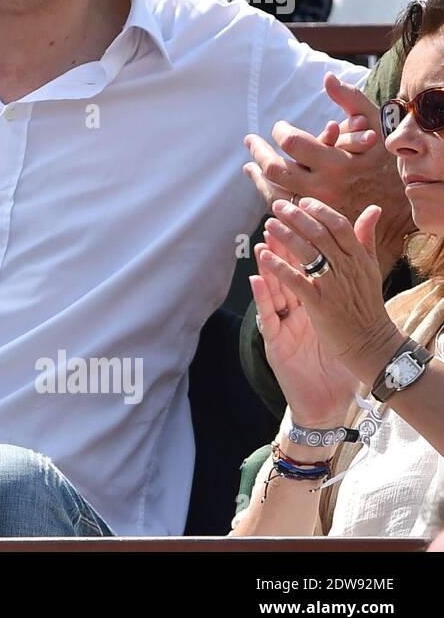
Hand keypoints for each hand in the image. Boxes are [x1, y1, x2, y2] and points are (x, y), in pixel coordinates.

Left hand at [243, 72, 412, 269]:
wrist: (396, 203)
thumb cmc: (383, 159)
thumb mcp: (375, 126)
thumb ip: (351, 100)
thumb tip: (328, 78)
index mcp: (337, 163)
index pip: (293, 143)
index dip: (281, 131)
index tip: (280, 126)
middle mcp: (323, 187)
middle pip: (275, 169)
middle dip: (259, 150)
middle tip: (250, 140)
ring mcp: (315, 206)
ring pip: (273, 189)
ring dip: (257, 172)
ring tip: (251, 161)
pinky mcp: (311, 218)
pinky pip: (280, 204)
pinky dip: (266, 189)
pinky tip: (258, 177)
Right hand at [250, 240, 357, 427]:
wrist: (326, 400)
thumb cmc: (334, 360)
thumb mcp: (343, 321)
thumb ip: (349, 289)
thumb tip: (360, 264)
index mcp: (308, 302)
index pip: (302, 267)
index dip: (299, 243)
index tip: (300, 218)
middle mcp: (291, 310)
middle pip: (284, 273)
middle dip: (280, 248)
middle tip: (275, 222)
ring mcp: (281, 325)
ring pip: (272, 291)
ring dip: (266, 268)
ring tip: (262, 245)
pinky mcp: (275, 342)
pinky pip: (267, 317)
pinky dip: (262, 298)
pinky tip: (256, 280)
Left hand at [256, 196, 403, 386]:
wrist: (371, 342)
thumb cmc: (367, 303)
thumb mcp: (370, 267)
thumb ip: (366, 237)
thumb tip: (374, 208)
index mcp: (359, 258)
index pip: (340, 225)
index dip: (320, 211)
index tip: (301, 201)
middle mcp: (348, 269)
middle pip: (321, 235)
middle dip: (298, 218)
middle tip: (278, 206)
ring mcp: (334, 287)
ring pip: (308, 254)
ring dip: (286, 237)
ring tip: (269, 224)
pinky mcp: (320, 305)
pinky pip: (297, 282)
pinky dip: (280, 267)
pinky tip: (265, 256)